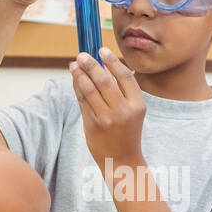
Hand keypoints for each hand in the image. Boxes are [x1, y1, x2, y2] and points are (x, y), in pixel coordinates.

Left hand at [71, 47, 145, 167]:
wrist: (121, 160)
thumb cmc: (127, 132)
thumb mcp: (133, 111)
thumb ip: (121, 91)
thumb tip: (103, 65)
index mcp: (138, 105)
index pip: (124, 76)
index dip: (112, 61)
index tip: (101, 50)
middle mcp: (123, 111)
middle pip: (104, 80)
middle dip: (90, 64)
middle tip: (82, 55)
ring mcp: (106, 119)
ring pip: (89, 89)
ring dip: (79, 74)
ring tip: (74, 65)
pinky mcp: (92, 125)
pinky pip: (82, 101)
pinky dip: (77, 87)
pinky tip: (75, 79)